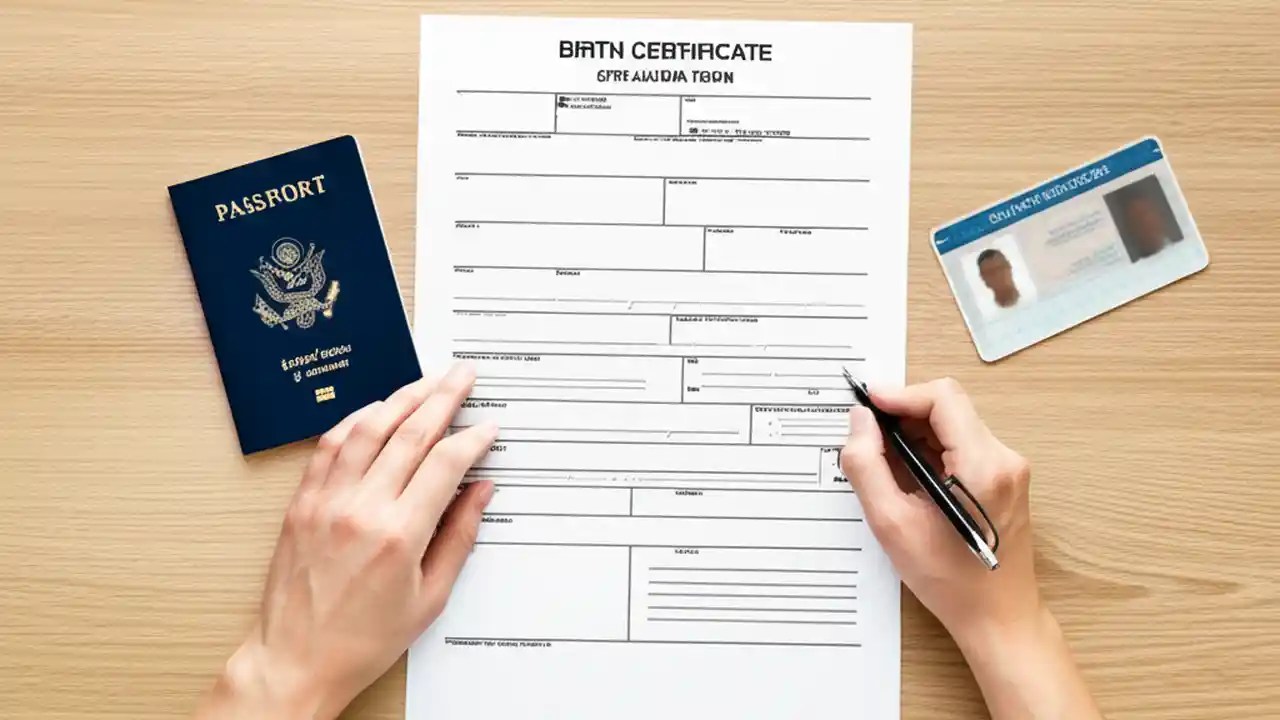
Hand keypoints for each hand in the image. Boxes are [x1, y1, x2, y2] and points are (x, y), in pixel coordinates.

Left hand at [197, 364, 497, 719]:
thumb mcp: (429, 598)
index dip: (472, 438)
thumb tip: (481, 491)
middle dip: (443, 397)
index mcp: (400, 535)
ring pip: (368, 428)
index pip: (445, 464)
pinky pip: (329, 445)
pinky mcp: (302, 503)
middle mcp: (361, 509)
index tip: (488, 426)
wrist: (296, 660)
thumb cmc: (362, 640)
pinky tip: (374, 409)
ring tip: (425, 381)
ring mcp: (326, 501)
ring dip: (401, 397)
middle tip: (463, 375)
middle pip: (410, 433)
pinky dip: (354, 419)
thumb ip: (459, 537)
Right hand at [841, 378, 1101, 718]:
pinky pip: (963, 444)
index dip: (899, 394)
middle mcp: (1004, 459)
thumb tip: (859, 422)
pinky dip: (931, 449)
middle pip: (948, 407)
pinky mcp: (1004, 478)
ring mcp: (1008, 468)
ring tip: (886, 462)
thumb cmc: (951, 581)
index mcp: (982, 466)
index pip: (942, 398)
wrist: (998, 617)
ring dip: (916, 433)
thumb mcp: (892, 524)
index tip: (868, 404)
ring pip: (954, 424)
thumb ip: (868, 466)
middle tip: (868, 434)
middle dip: (903, 413)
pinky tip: (910, 477)